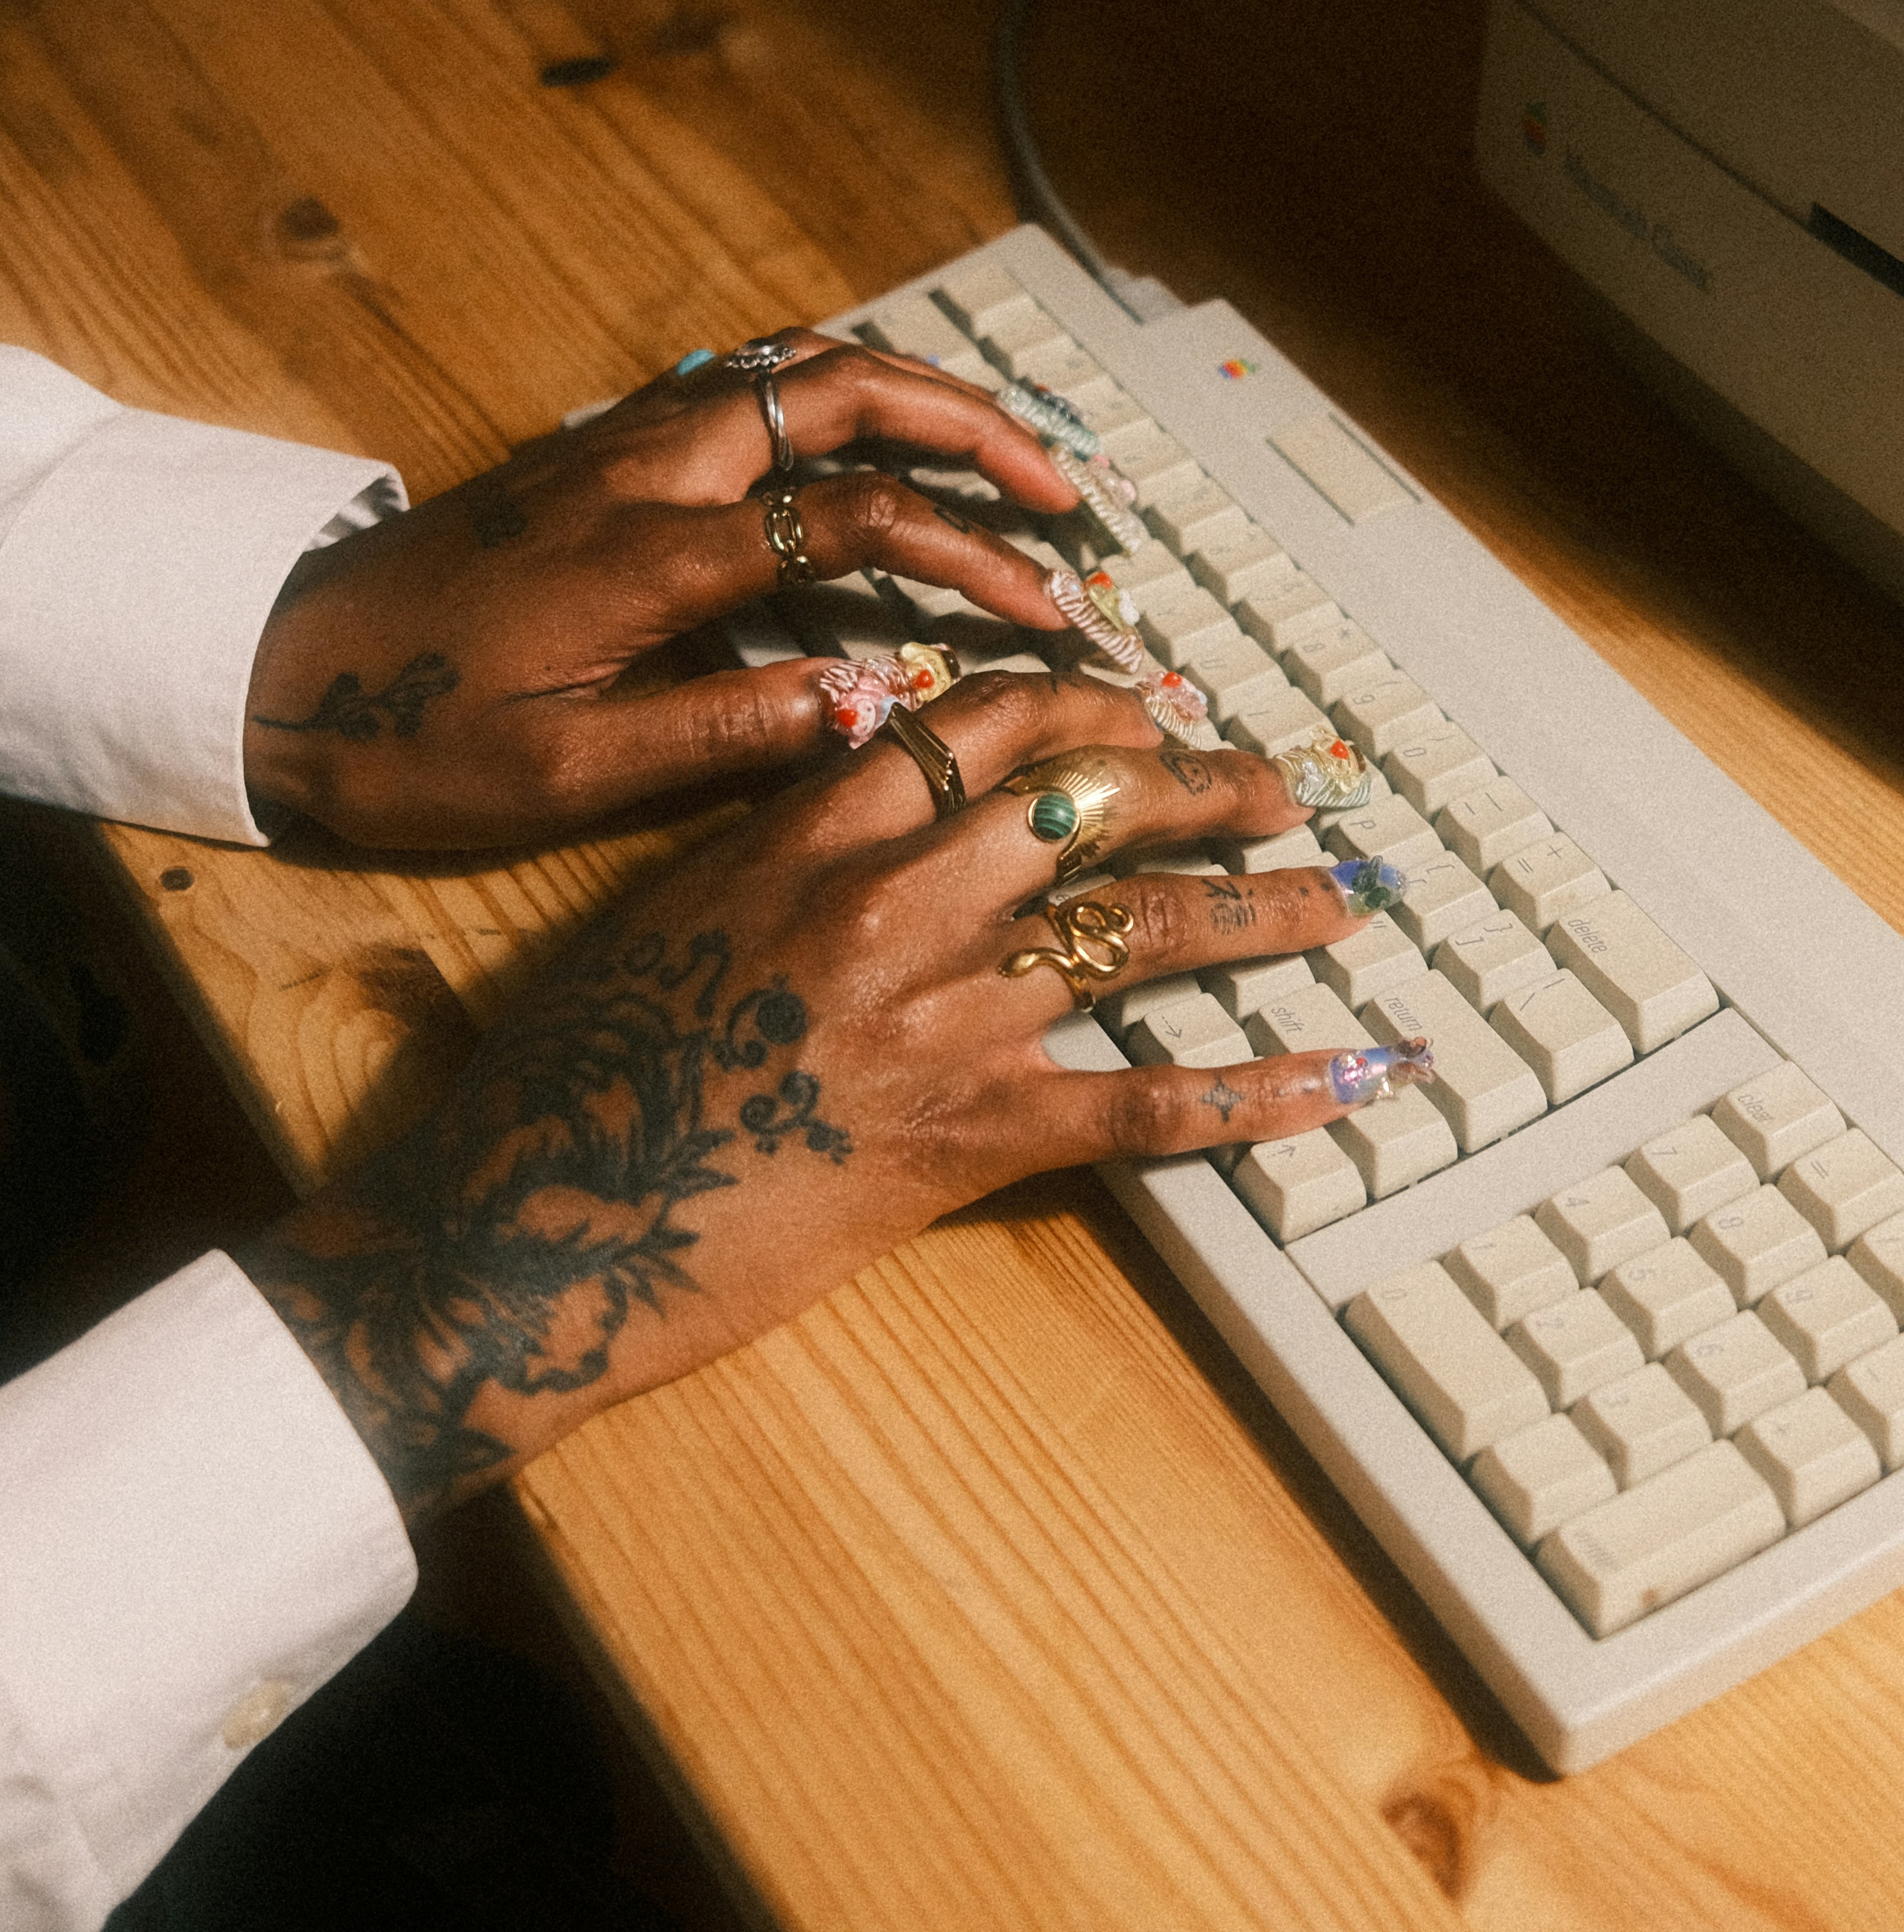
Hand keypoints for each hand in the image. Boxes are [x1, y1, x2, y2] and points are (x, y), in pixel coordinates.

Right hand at [237, 681, 1410, 1520]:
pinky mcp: (964, 1139)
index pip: (983, 721)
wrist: (526, 1229)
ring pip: (1142, 930)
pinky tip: (1349, 1080)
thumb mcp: (667, 913)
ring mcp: (937, 1019)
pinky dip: (1262, 1092)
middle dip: (1208, 785)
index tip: (1148, 708)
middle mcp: (889, 901)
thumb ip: (779, 844)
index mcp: (808, 832)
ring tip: (1347, 897)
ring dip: (1266, 908)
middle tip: (1283, 788)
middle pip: (1090, 802)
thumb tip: (866, 783)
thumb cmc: (572, 1078)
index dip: (1091, 702)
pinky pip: (1147, 1103)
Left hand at [242, 337, 1088, 847]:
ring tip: (1003, 443)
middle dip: (978, 427)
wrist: (268, 669)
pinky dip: (837, 387)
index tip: (1050, 605)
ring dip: (916, 393)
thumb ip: (725, 734)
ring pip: (801, 367)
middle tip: (1067, 485)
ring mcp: (620, 440)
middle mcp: (648, 467)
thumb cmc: (405, 737)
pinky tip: (874, 429)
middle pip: (850, 392)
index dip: (974, 555)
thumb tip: (874, 706)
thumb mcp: (563, 776)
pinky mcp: (597, 444)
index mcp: (652, 552)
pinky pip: (748, 378)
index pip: (859, 519)